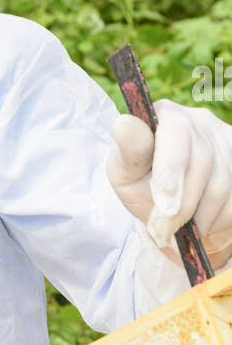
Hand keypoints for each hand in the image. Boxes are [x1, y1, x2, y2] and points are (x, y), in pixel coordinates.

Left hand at [107, 100, 231, 267]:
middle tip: (166, 228)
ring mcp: (225, 138)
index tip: (164, 196)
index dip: (172, 165)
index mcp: (166, 116)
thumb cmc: (144, 186)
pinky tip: (204, 222)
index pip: (175, 131)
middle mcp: (199, 120)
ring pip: (222, 183)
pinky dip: (219, 218)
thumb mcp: (126, 173)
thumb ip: (128, 153)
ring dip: (201, 215)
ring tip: (182, 228)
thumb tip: (123, 124)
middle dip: (182, 203)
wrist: (172, 207)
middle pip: (202, 161)